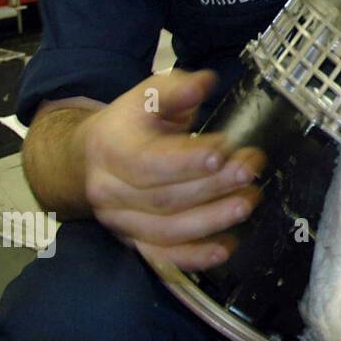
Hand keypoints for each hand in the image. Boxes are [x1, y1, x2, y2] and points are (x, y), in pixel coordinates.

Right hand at [80, 70, 265, 269]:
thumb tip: (203, 83)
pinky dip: (195, 257)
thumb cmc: (132, 123)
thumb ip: (176, 90)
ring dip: (212, 220)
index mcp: (110, 149)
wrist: (91, 156)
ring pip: (166, 230)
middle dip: (212, 186)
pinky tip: (226, 248)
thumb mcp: (149, 96)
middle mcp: (109, 191)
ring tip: (247, 203)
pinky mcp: (134, 242)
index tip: (222, 150)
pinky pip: (163, 257)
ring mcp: (120, 221)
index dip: (185, 161)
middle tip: (249, 170)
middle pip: (163, 197)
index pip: (147, 162)